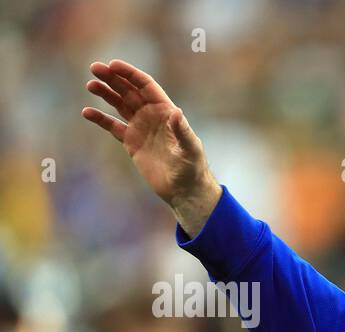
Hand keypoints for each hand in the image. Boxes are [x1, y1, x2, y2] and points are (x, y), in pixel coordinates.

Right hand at [81, 59, 220, 236]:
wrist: (184, 190)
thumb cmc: (193, 168)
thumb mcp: (190, 149)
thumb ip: (182, 130)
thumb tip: (176, 111)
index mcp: (166, 111)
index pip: (146, 85)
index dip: (130, 74)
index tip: (113, 65)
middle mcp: (152, 116)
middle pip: (129, 91)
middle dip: (113, 78)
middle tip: (94, 68)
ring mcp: (140, 128)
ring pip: (119, 104)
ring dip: (105, 93)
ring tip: (90, 85)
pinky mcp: (131, 142)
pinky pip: (112, 126)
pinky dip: (100, 119)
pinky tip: (87, 112)